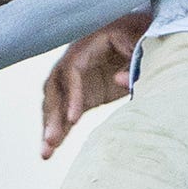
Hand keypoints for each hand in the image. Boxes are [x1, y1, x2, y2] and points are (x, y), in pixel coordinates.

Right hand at [40, 16, 142, 156]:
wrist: (140, 35)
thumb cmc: (141, 34)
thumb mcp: (141, 42)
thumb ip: (135, 60)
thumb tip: (120, 80)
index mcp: (87, 45)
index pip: (71, 71)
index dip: (71, 94)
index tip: (73, 119)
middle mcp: (73, 62)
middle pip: (55, 89)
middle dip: (51, 116)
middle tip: (51, 140)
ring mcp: (74, 80)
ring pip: (54, 104)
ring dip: (49, 127)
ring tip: (46, 153)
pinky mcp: (80, 95)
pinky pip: (63, 114)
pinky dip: (58, 131)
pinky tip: (50, 151)